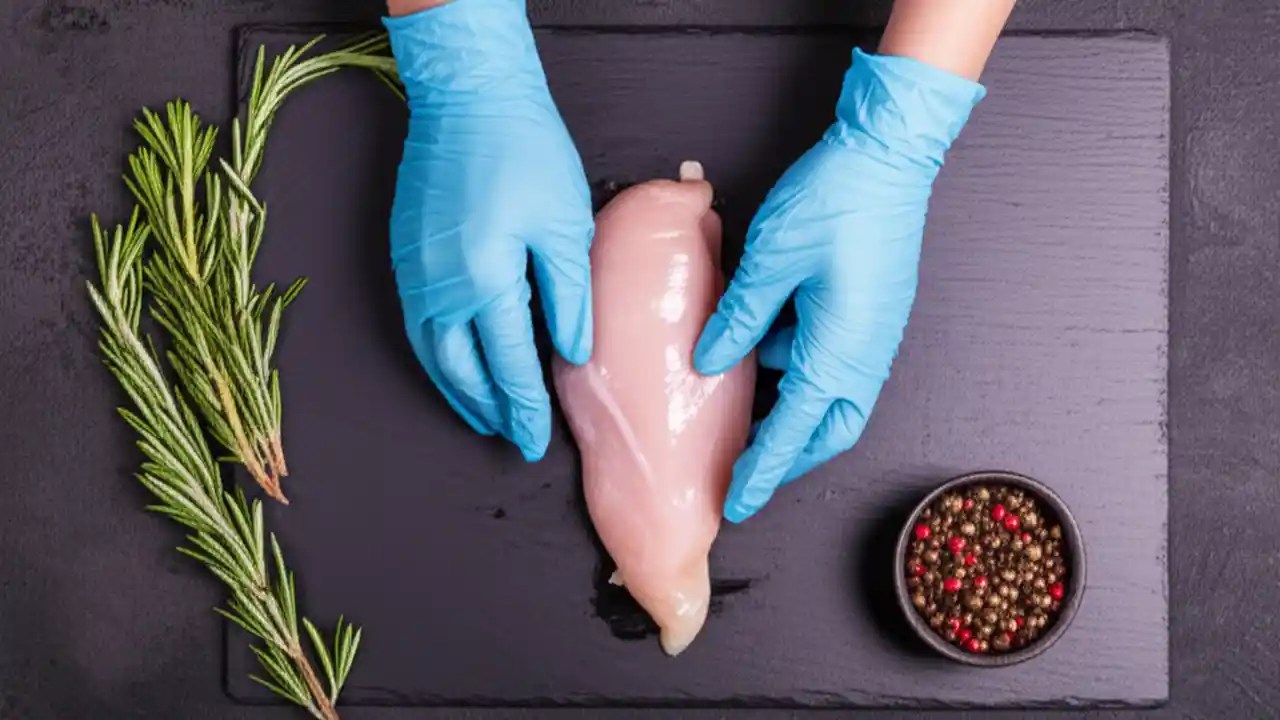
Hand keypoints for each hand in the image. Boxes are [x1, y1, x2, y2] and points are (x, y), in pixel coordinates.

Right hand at [384, 0, 592, 460]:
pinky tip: (454, 365)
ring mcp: (413, 273)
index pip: (509, 366)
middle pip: (462, 372)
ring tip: (483, 416)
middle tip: (514, 438)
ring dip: (458, 391)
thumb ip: (571, 296)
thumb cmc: (525, 151)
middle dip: (490, 411)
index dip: (525, 408)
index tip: (538, 438)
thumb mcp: (566, 225)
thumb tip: (574, 352)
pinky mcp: (403, 255)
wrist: (467, 97)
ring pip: (431, 354)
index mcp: (486, 282)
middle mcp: (440, 288)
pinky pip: (417, 326)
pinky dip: (436, 357)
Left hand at [694, 49, 985, 521]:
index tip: (737, 502)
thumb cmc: (836, 201)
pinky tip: (767, 352)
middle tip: (747, 469)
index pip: (794, 432)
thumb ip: (737, 318)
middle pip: (829, 429)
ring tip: (748, 413)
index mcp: (839, 352)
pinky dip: (803, 372)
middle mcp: (865, 354)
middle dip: (790, 457)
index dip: (761, 470)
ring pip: (834, 398)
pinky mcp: (872, 312)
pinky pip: (837, 362)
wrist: (890, 155)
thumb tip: (708, 360)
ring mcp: (874, 334)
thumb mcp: (768, 261)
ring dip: (796, 412)